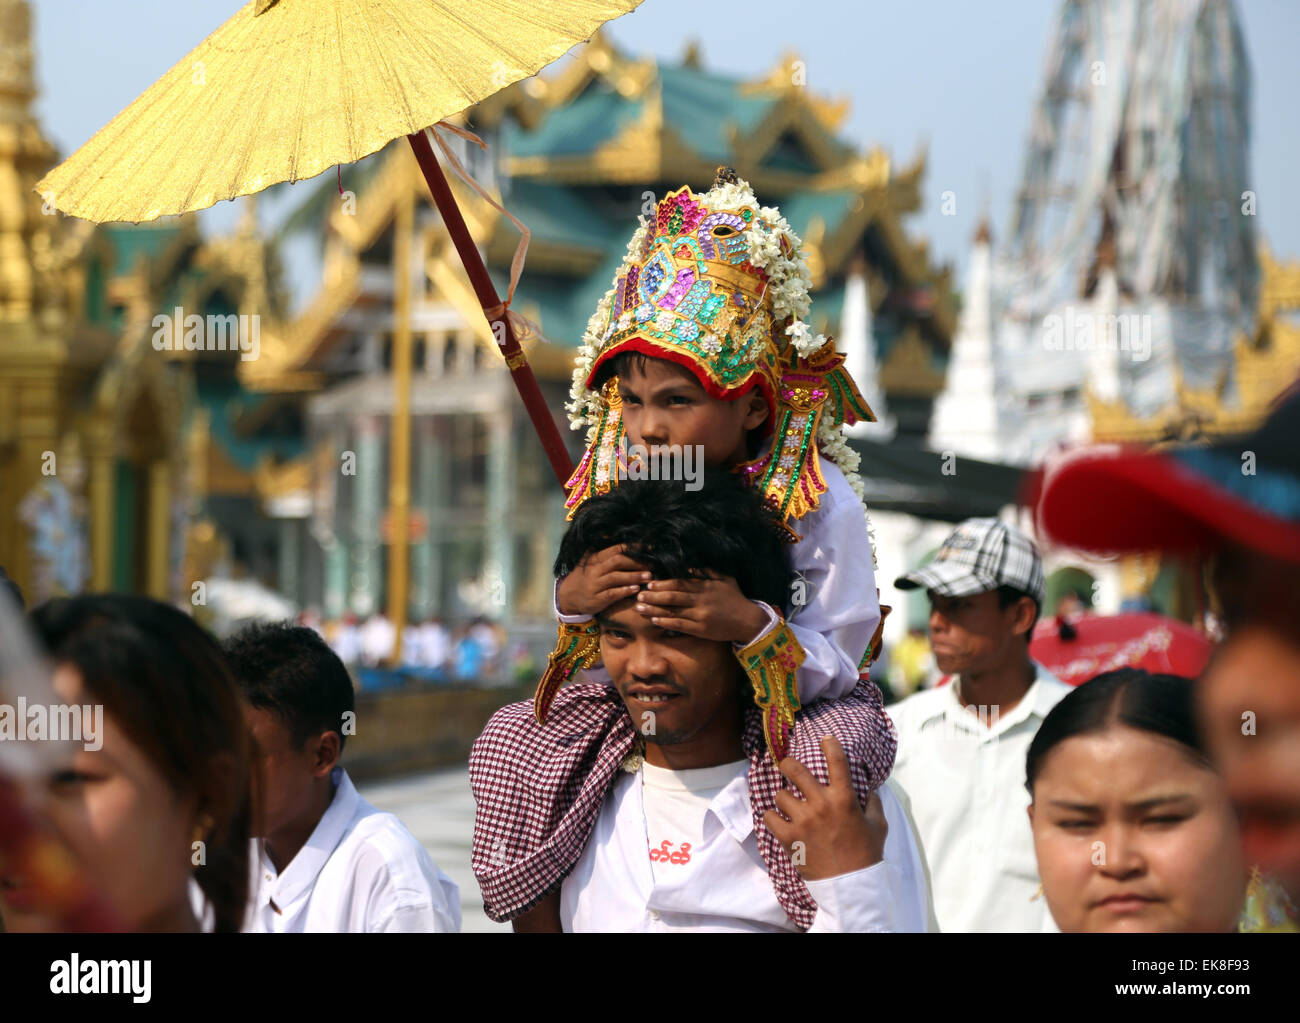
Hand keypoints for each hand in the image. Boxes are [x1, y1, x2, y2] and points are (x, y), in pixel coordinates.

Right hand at [556, 544, 650, 615]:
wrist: (567, 596)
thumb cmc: (583, 576)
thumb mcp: (587, 560)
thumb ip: (599, 547)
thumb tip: (609, 534)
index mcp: (595, 559)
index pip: (616, 549)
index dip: (633, 548)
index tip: (649, 548)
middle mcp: (595, 570)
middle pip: (617, 561)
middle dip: (636, 562)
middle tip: (652, 563)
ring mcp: (595, 585)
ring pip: (615, 577)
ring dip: (634, 576)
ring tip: (649, 576)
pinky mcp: (596, 599)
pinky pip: (612, 594)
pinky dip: (624, 591)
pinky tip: (636, 589)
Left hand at [634, 573, 769, 642]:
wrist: (748, 620)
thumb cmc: (735, 597)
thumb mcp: (724, 578)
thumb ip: (705, 571)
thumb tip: (686, 566)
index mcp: (705, 586)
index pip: (679, 583)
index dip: (663, 583)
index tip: (649, 583)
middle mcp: (701, 600)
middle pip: (673, 597)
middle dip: (654, 596)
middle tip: (639, 595)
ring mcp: (700, 616)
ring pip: (673, 612)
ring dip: (654, 610)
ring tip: (639, 608)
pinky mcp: (701, 629)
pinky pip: (680, 625)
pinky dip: (666, 623)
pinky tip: (654, 621)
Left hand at [762, 735, 886, 881]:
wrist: (850, 886)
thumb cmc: (866, 854)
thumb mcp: (878, 826)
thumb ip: (873, 804)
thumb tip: (868, 790)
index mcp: (844, 799)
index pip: (837, 762)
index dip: (829, 745)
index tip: (825, 738)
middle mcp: (821, 804)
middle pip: (795, 771)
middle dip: (788, 764)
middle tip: (786, 766)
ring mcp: (803, 821)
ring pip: (780, 795)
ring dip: (783, 798)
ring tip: (787, 805)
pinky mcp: (789, 838)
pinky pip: (770, 818)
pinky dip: (773, 818)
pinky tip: (778, 820)